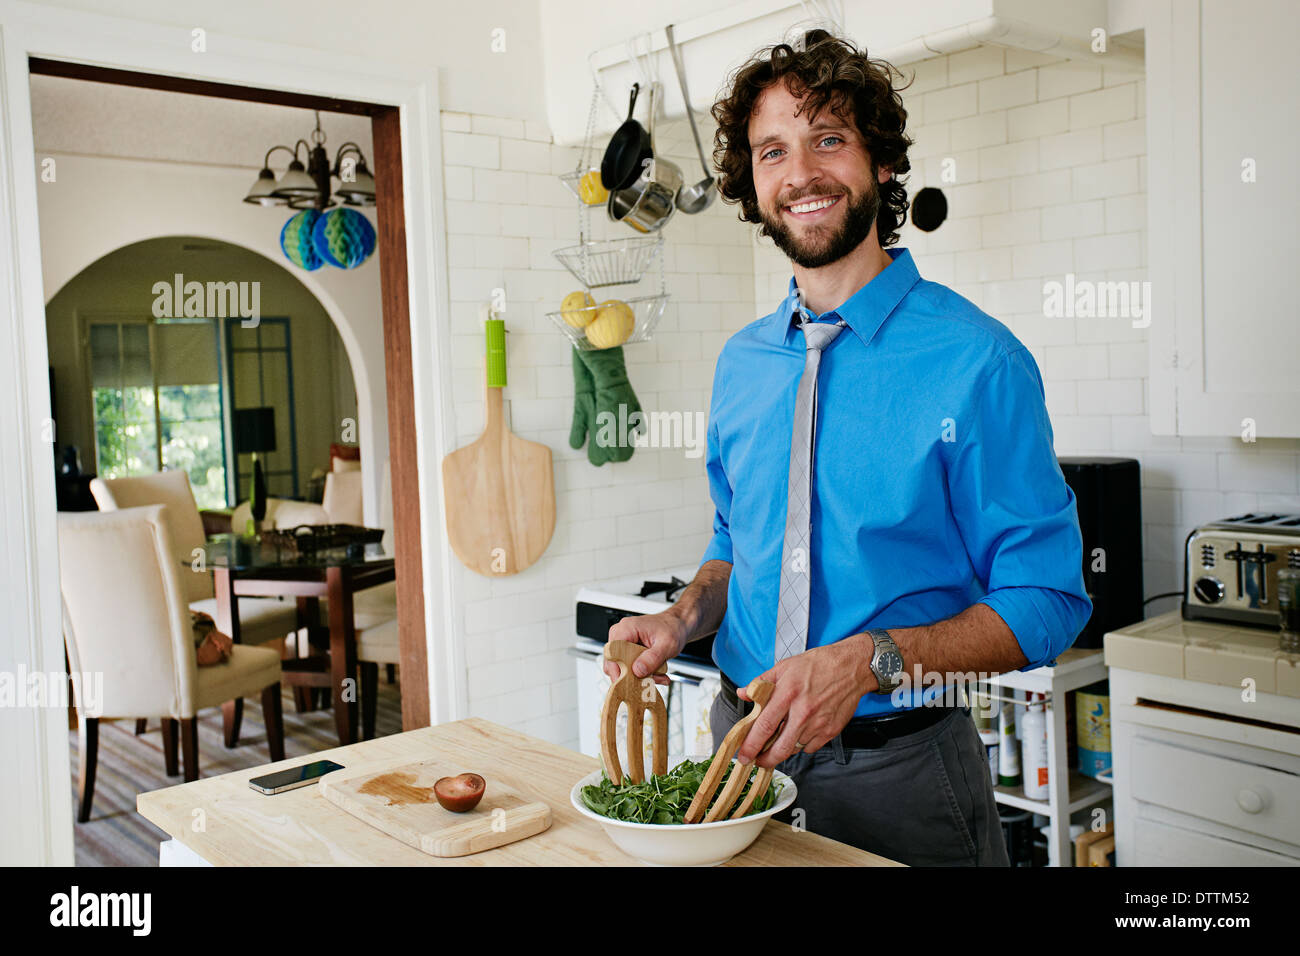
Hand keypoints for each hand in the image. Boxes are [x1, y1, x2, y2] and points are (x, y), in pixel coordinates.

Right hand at [602, 610, 688, 685]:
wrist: (676, 625)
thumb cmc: (671, 628)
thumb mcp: (668, 644)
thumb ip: (653, 658)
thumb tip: (638, 670)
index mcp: (626, 628)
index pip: (612, 653)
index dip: (619, 670)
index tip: (630, 683)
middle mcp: (620, 635)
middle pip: (615, 664)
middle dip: (633, 676)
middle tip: (651, 679)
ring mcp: (622, 644)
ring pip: (622, 669)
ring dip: (640, 676)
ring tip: (658, 675)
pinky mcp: (627, 651)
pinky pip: (628, 668)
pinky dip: (642, 674)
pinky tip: (656, 673)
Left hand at [735, 633, 876, 768]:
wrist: (851, 667)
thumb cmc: (818, 664)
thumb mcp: (785, 667)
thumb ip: (761, 682)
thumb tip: (743, 693)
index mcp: (787, 694)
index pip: (764, 726)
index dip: (751, 745)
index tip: (743, 754)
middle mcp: (803, 712)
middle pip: (779, 748)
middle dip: (765, 760)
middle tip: (757, 760)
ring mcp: (818, 723)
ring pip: (794, 749)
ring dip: (783, 750)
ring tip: (776, 744)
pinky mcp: (830, 730)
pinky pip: (810, 747)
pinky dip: (802, 744)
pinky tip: (799, 733)